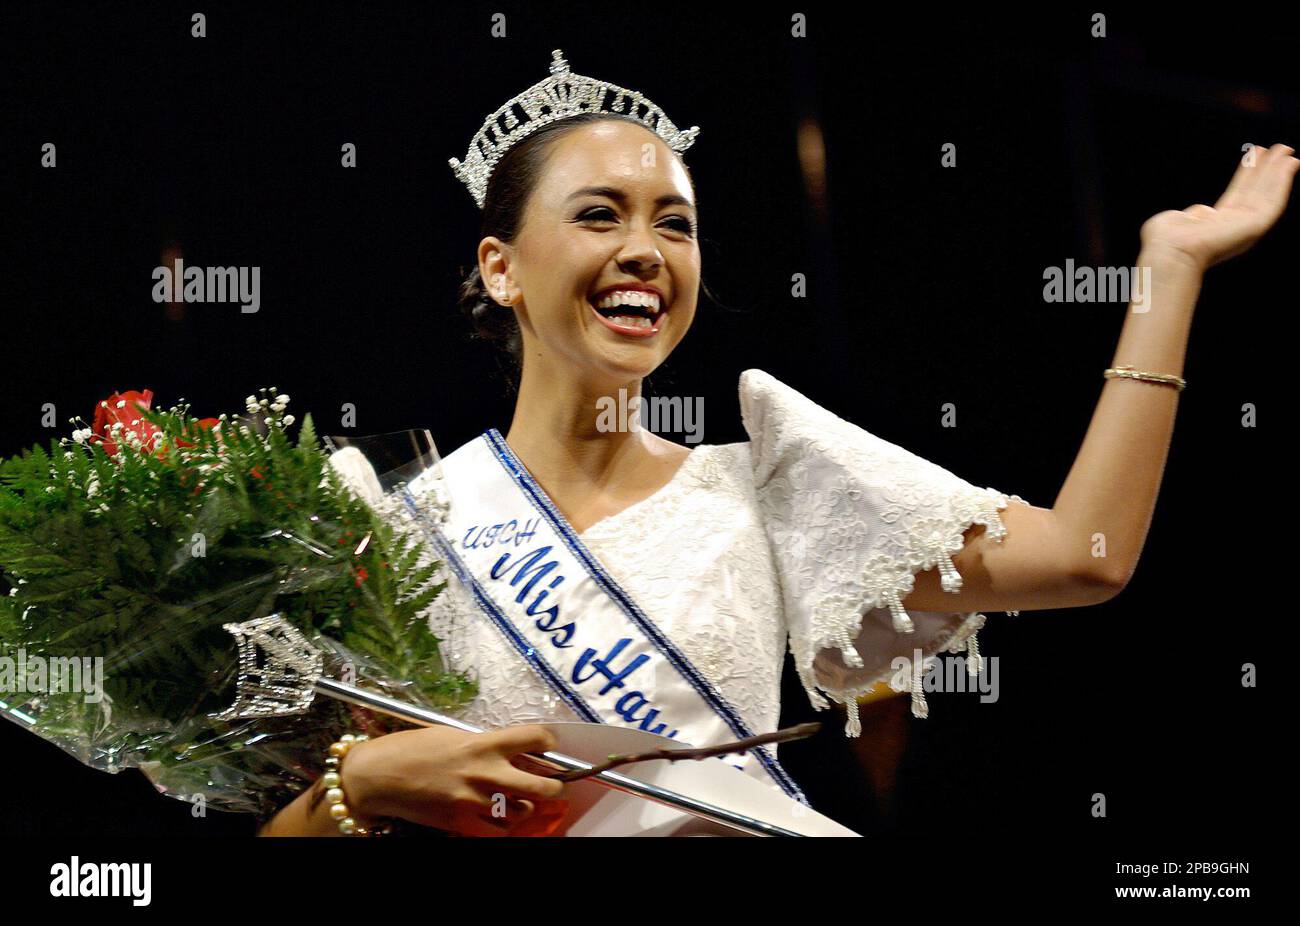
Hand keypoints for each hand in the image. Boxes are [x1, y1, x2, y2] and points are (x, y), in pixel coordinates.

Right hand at [342, 724, 568, 836]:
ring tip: (517, 801)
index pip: (534, 738)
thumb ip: (483, 743)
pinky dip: (501, 826)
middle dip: (555, 786)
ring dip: (524, 807)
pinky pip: (497, 831)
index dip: (548, 741)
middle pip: (543, 786)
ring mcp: (474, 802)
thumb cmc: (410, 749)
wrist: (378, 777)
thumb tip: (509, 750)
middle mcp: (485, 773)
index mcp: (482, 744)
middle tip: (554, 785)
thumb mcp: (452, 735)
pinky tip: (495, 817)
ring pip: (523, 813)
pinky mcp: (461, 824)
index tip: (548, 745)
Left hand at [1140, 142, 1298, 272]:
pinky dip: (1283, 181)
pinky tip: (1290, 164)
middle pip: (1256, 191)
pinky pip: (1274, 199)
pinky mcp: (1256, 225)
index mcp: (1215, 224)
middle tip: (1279, 148)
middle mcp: (1232, 226)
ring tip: (1286, 150)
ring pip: (1268, 193)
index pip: (1237, 194)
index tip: (1253, 156)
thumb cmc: (1165, 242)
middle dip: (1267, 169)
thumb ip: (1193, 214)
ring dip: (1279, 171)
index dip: (1247, 175)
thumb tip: (1203, 211)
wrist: (1170, 252)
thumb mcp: (1176, 221)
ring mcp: (1245, 226)